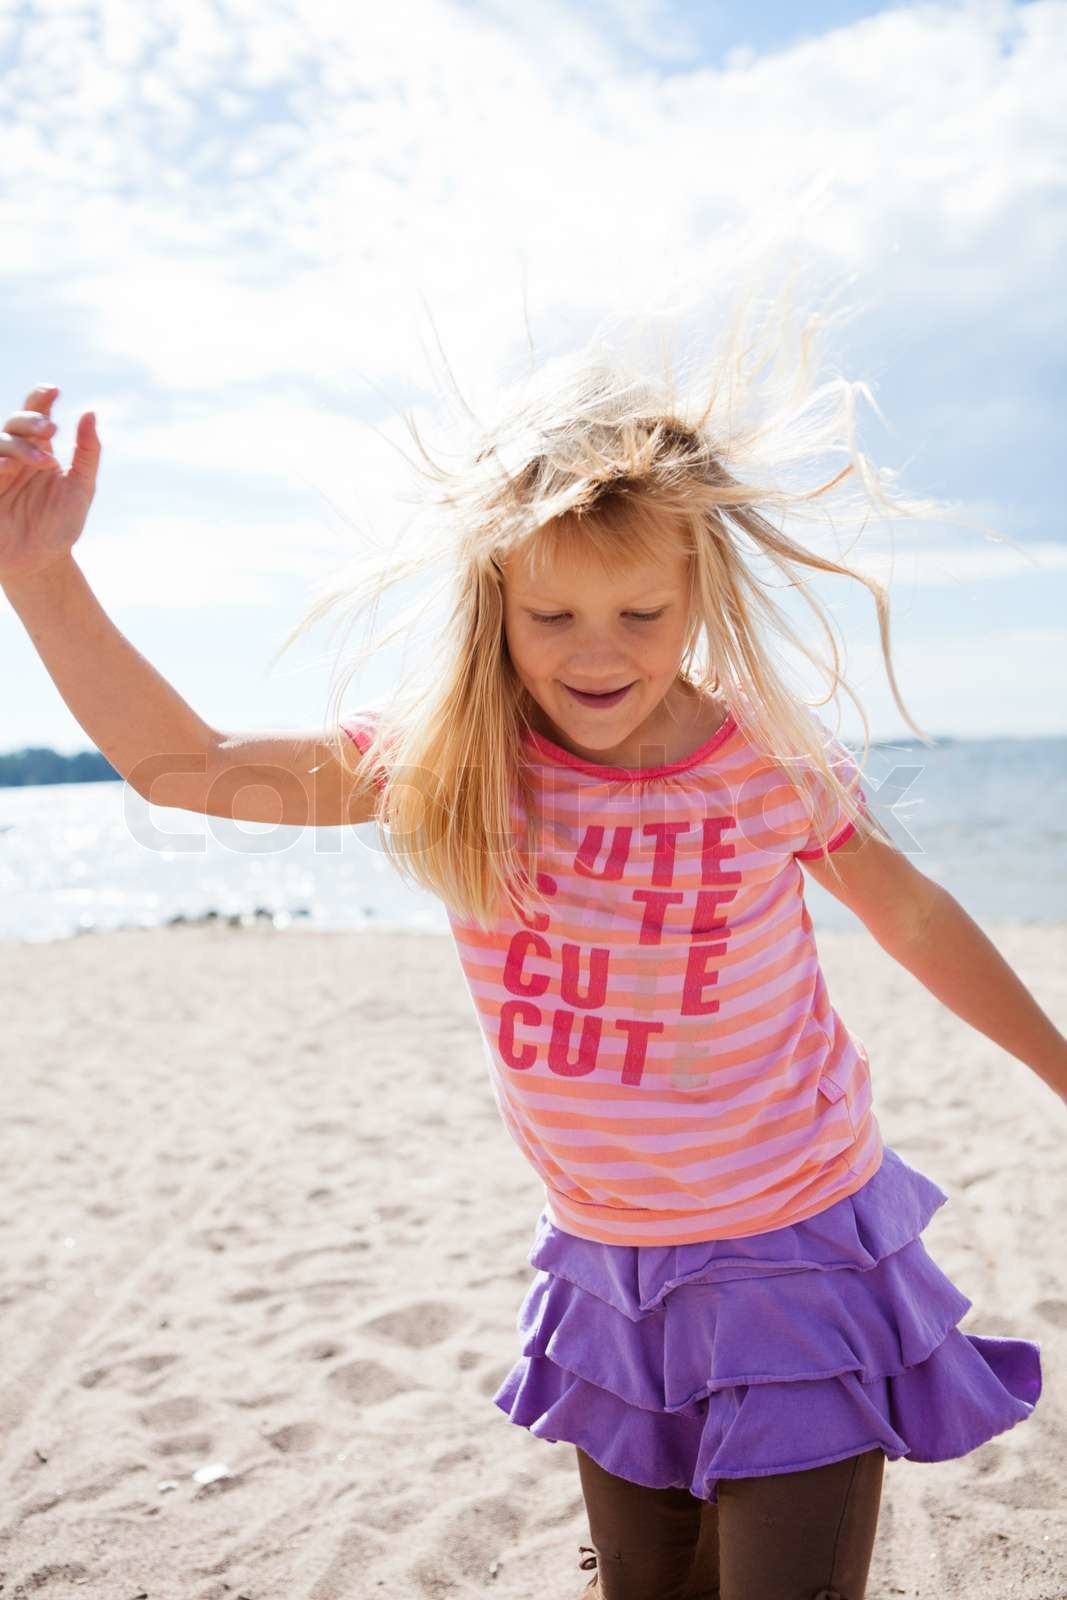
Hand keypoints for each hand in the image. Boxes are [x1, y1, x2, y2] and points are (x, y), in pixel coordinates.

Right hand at [0, 385, 99, 582]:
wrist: (42, 564)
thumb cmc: (61, 525)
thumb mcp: (81, 488)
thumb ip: (87, 452)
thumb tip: (90, 413)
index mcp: (39, 451)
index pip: (35, 414)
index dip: (40, 398)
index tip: (55, 391)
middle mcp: (15, 457)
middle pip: (14, 423)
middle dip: (31, 420)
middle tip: (52, 430)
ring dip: (19, 445)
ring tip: (44, 460)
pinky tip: (10, 466)